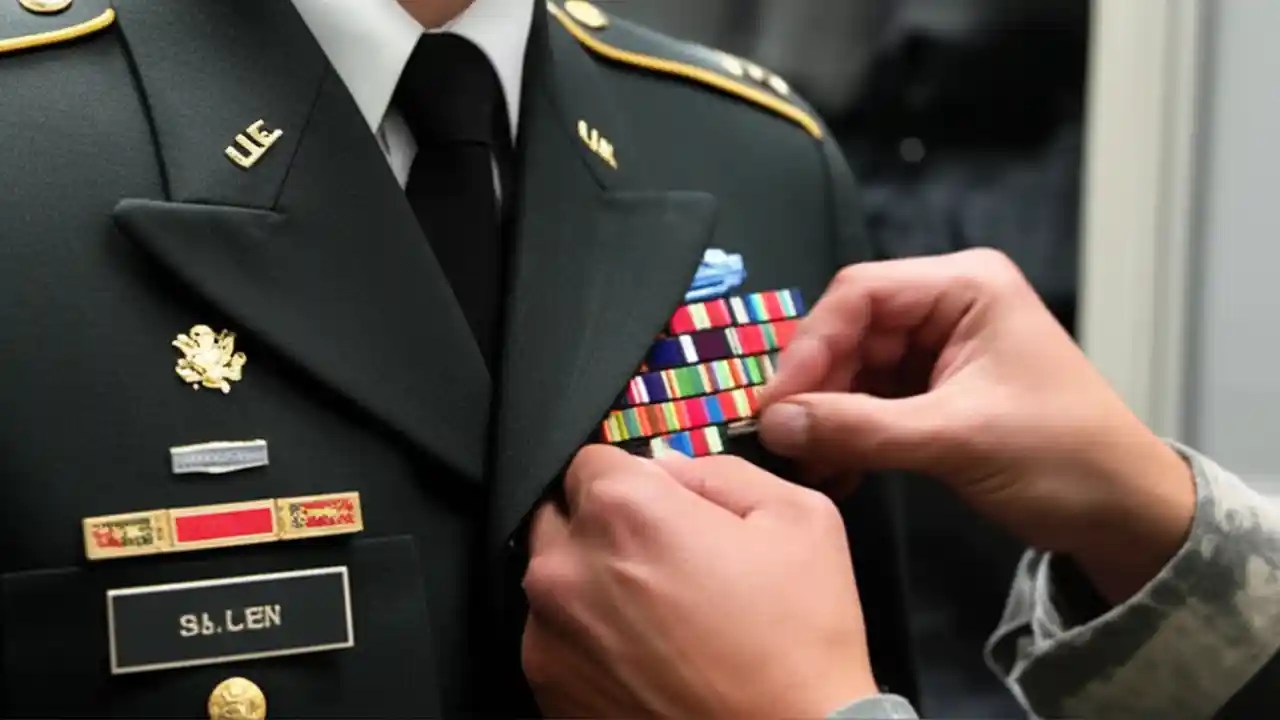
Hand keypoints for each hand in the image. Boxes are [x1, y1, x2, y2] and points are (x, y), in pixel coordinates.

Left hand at [522, 445, 876, 718]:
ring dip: (594, 583)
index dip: (637, 479)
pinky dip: (591, 638)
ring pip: (556, 578)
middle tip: (668, 563)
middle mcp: (566, 567)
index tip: (666, 509)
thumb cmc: (798, 646)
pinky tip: (648, 656)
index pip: (594, 458)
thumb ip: (720, 469)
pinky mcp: (547, 688)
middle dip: (607, 527)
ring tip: (663, 619)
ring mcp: (548, 634)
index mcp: (623, 511)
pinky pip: (556, 636)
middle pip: (564, 515)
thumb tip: (672, 469)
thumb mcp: (797, 517)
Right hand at [758, 249, 1195, 602]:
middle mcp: (946, 305)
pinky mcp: (932, 390)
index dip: (810, 346)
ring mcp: (938, 349)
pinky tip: (833, 469)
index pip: (860, 294)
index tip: (776, 404)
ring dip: (825, 416)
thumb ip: (860, 429)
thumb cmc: (1060, 459)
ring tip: (805, 463)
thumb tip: (774, 425)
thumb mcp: (956, 440)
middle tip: (781, 440)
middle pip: (850, 331)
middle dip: (815, 387)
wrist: (1124, 514)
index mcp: (965, 286)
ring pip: (853, 369)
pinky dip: (846, 433)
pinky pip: (869, 400)